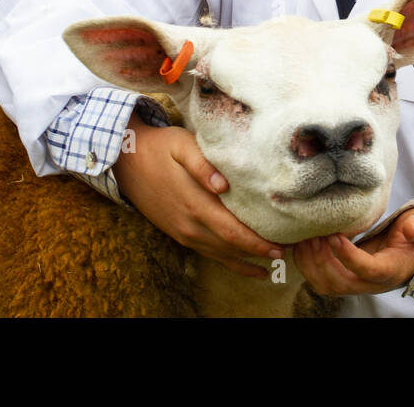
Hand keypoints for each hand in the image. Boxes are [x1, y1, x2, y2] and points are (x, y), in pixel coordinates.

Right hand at [114, 113, 283, 277]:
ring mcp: (183, 232)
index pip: (232, 231)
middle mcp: (189, 224)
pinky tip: (249, 268)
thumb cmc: (161, 147)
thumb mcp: (182, 145)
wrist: (127, 161)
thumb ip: (203, 165)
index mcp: (195, 204)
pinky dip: (230, 262)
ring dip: (246, 259)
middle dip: (258, 252)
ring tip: (273, 261)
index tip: (279, 245)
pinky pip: (208, 253)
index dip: (256, 242)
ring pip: (220, 254)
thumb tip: (223, 185)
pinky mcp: (179, 233)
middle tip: (286, 252)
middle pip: (230, 246)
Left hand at [293, 207, 413, 295]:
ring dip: (312, 264)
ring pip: (327, 285)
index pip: (368, 270)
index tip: (334, 236)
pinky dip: (307, 264)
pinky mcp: (345, 277)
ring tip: (307, 238)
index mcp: (391, 270)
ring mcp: (356, 282)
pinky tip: (303, 243)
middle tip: (316, 235)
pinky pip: (321, 279)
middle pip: (341, 283)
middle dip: (323, 261)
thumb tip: (411, 228)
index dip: (349, 256)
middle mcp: (371, 283)